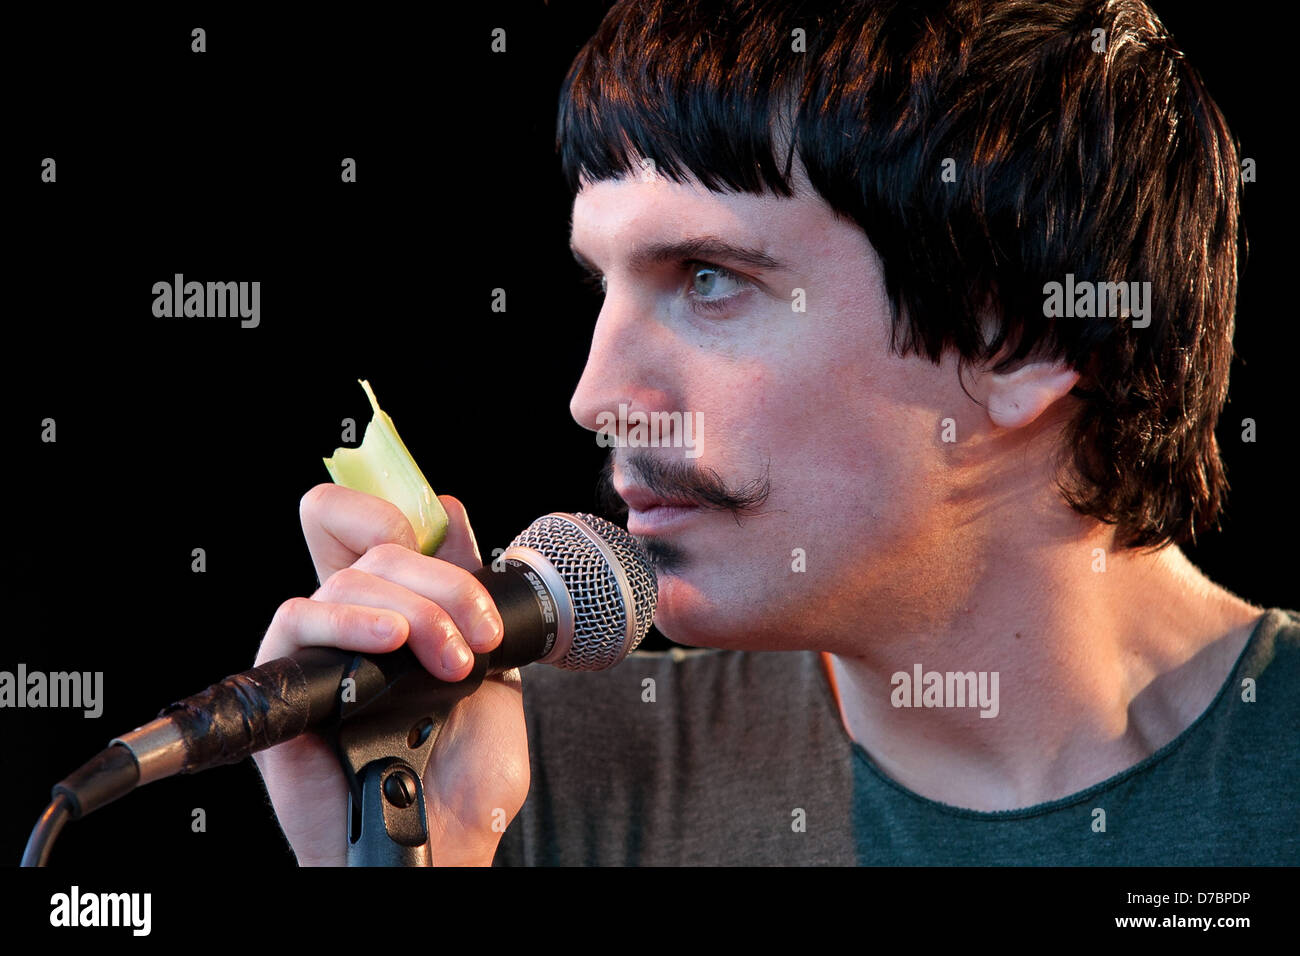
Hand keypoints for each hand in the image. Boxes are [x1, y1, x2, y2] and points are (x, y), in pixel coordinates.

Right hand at [252, 485, 529, 865]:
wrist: (447, 843)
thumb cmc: (464, 775)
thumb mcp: (493, 667)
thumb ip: (471, 592)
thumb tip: (448, 512)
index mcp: (397, 616)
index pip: (366, 531)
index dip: (391, 514)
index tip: (450, 546)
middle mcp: (351, 630)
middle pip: (369, 550)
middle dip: (439, 583)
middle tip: (477, 639)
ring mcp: (318, 657)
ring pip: (343, 581)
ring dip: (412, 610)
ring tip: (449, 663)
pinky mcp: (286, 689)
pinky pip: (295, 620)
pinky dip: (350, 620)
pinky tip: (392, 645)